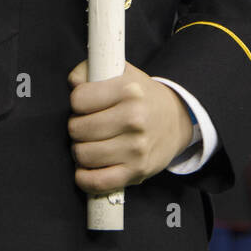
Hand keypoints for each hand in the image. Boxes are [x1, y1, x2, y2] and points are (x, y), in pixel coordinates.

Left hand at [67, 60, 192, 195]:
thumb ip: (93, 69)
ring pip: (83, 155)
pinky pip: (97, 181)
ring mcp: (136, 148)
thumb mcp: (122, 72)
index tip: (85, 105)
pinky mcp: (137, 172)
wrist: (177, 120)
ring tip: (90, 143)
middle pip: (77, 129)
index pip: (78, 100)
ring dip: (80, 151)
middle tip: (87, 126)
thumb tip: (73, 82)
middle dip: (77, 127)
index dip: (76, 103)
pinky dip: (85, 178)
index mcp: (129, 91)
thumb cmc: (141, 96)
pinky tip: (87, 168)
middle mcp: (134, 119)